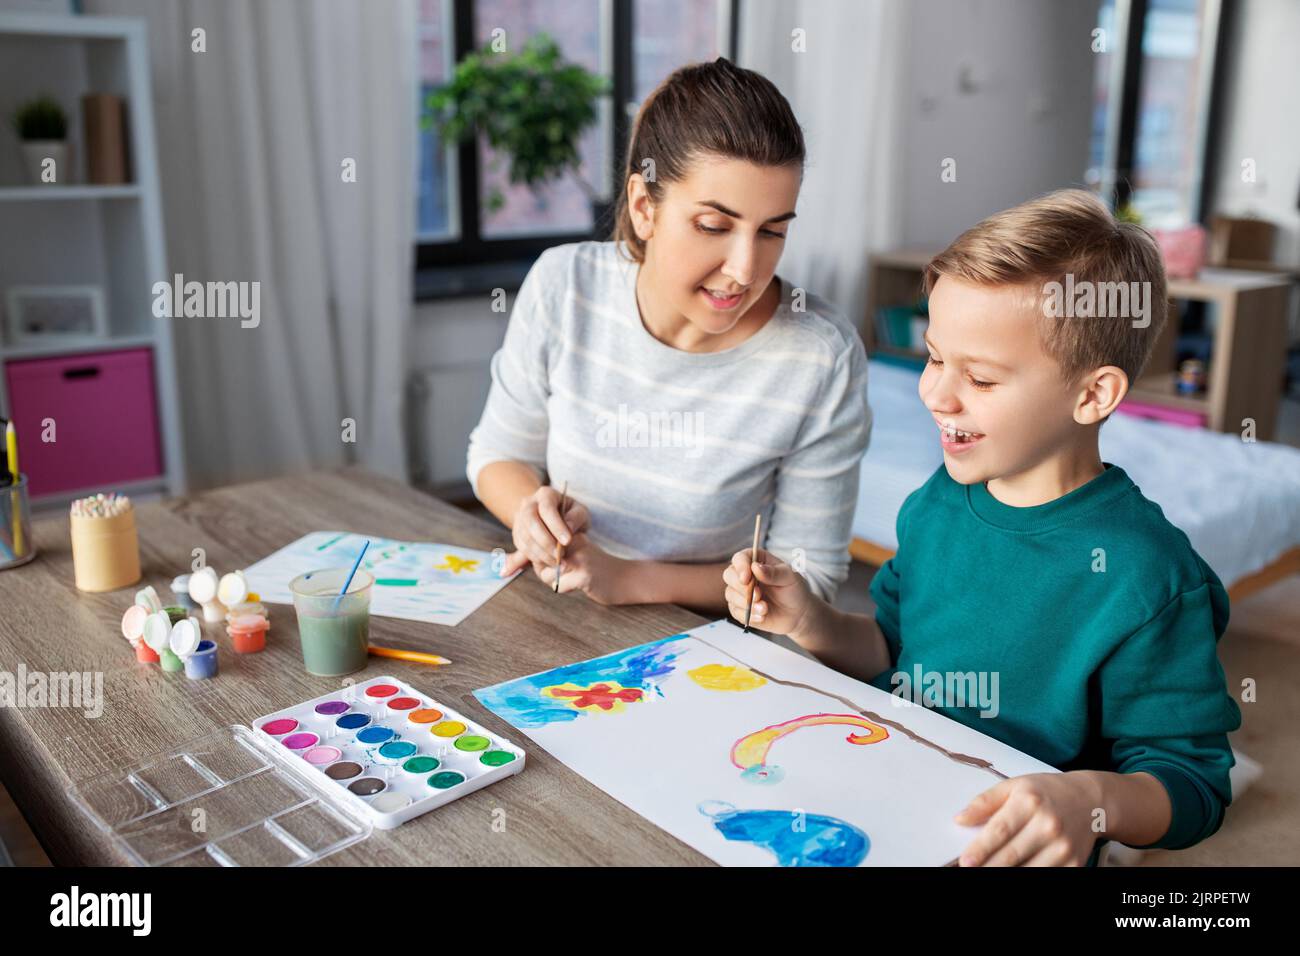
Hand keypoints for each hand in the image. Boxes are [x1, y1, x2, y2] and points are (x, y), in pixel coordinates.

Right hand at [501, 485, 589, 577]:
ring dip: (541, 553)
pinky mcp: (517, 534)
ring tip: (557, 562)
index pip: (547, 508)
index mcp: (546, 494)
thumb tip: (569, 528)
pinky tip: (548, 562)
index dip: (556, 526)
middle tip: (560, 556)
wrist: (557, 519)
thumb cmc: (572, 515)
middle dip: (546, 542)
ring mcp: (520, 519)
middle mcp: (529, 504)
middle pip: (531, 522)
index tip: (567, 541)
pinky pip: (522, 547)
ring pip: (525, 537)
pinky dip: (535, 557)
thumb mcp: (580, 512)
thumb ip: (577, 517)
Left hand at [531, 532, 629, 604]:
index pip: (538, 544)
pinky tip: (578, 585)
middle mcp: (573, 542)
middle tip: (563, 574)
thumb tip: (526, 562)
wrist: (626, 578)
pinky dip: (564, 588)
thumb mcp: (574, 553)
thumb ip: (550, 553)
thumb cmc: (595, 568)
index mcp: (569, 534)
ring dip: (555, 581)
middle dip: (546, 571)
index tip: (554, 564)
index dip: (540, 558)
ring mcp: (579, 558)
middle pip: (539, 560)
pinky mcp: (583, 574)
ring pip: (546, 574)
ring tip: (572, 578)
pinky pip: (558, 585)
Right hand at [722, 549, 812, 635]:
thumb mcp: (789, 578)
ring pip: (730, 594)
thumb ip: (774, 572)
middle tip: (758, 596)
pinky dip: (748, 615)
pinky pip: (735, 611)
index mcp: (756, 560)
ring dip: (746, 603)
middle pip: (729, 575)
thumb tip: (755, 568)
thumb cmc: (794, 590)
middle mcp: (745, 574)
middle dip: (741, 587)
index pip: (740, 558)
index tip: (746, 578)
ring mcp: (740, 592)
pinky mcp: (739, 608)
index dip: (740, 567)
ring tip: (765, 608)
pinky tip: (762, 616)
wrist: (797, 614)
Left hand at [954, 771, 1101, 865]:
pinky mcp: (1073, 863)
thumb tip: (961, 819)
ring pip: (1028, 871)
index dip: (981, 848)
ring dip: (1006, 874)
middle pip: (1012, 854)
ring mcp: (1063, 847)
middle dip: (989, 866)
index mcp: (1030, 802)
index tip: (966, 860)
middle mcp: (1048, 825)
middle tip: (971, 870)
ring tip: (990, 870)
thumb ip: (985, 802)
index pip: (1001, 830)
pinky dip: (1028, 877)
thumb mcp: (1014, 786)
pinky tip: (1016, 872)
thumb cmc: (1049, 792)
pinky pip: (1046, 876)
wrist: (1090, 802)